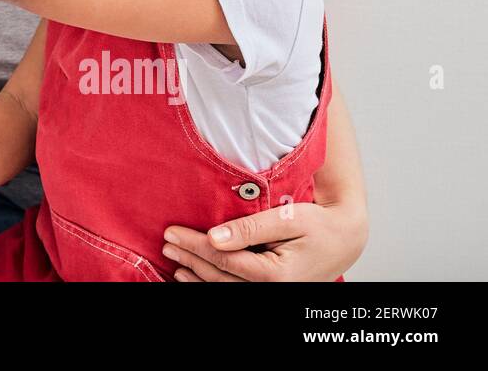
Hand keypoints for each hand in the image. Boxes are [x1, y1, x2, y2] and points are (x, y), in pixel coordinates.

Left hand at [163, 200, 367, 281]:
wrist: (345, 240)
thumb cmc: (319, 225)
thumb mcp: (287, 218)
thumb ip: (250, 228)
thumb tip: (214, 236)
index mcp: (276, 274)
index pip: (224, 259)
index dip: (195, 245)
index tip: (171, 232)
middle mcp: (273, 290)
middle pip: (220, 276)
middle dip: (190, 259)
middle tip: (166, 244)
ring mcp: (272, 294)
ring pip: (225, 288)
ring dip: (197, 276)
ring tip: (175, 262)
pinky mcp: (272, 291)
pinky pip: (236, 290)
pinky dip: (212, 283)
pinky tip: (195, 276)